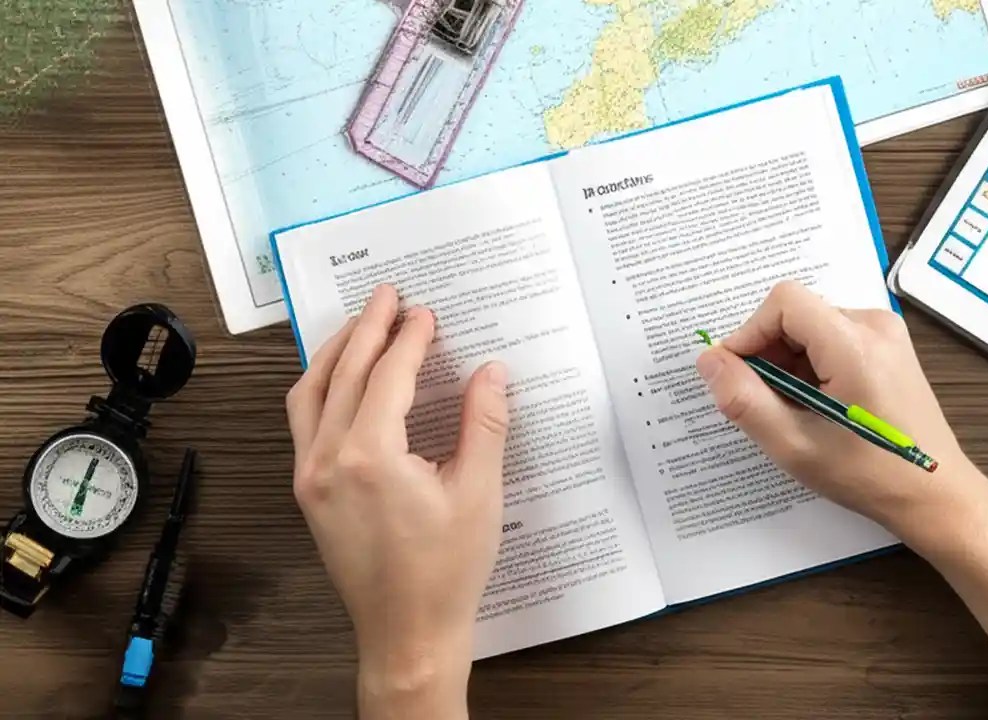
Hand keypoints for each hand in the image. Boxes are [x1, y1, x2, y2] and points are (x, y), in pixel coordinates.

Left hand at [286, 284, 509, 718]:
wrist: (408, 633)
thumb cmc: (445, 573)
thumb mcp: (478, 494)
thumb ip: (483, 424)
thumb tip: (492, 371)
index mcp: (371, 457)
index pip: (387, 376)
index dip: (409, 339)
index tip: (426, 313)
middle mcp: (329, 460)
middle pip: (344, 373)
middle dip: (368, 328)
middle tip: (390, 297)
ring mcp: (310, 477)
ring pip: (311, 392)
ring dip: (335, 352)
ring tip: (360, 324)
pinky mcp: (308, 492)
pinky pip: (303, 421)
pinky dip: (320, 386)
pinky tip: (341, 378)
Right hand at [695, 281, 987, 546]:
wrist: (934, 493)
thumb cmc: (870, 475)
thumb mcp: (794, 445)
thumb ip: (744, 399)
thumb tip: (709, 361)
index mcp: (854, 344)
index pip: (784, 302)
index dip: (750, 333)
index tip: (737, 374)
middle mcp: (874, 326)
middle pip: (797, 313)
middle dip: (769, 353)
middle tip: (765, 403)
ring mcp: (886, 335)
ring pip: (812, 327)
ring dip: (790, 362)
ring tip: (795, 411)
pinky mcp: (889, 348)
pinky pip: (833, 338)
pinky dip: (812, 366)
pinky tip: (817, 406)